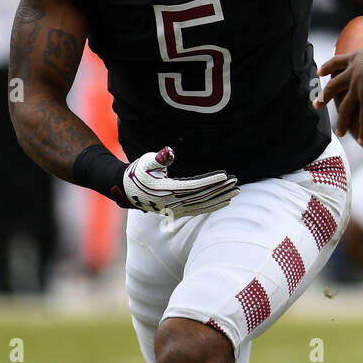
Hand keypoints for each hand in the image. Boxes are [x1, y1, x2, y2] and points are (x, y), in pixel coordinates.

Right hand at [118, 147, 238, 216]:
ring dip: (220, 198)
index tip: (225, 176)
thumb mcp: (145, 161)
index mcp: (165, 190)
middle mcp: (171, 202)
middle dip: (220, 189)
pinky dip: (212, 206)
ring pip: (202, 205)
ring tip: (236, 191)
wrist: (126, 190)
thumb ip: (159, 158)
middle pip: (201, 196)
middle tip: (236, 182)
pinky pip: (198, 210)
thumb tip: (168, 151)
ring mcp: (174, 209)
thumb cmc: (138, 171)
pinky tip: (224, 201)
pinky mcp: (177, 211)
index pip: (193, 186)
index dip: (210, 181)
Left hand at [315, 51, 362, 145]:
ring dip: (341, 121)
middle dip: (324, 96)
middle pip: (334, 86)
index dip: (327, 67)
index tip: (320, 72)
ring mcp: (358, 88)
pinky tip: (362, 141)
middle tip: (316, 104)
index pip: (337, 62)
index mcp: (355, 58)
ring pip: (346, 107)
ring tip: (338, 131)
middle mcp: (353, 74)